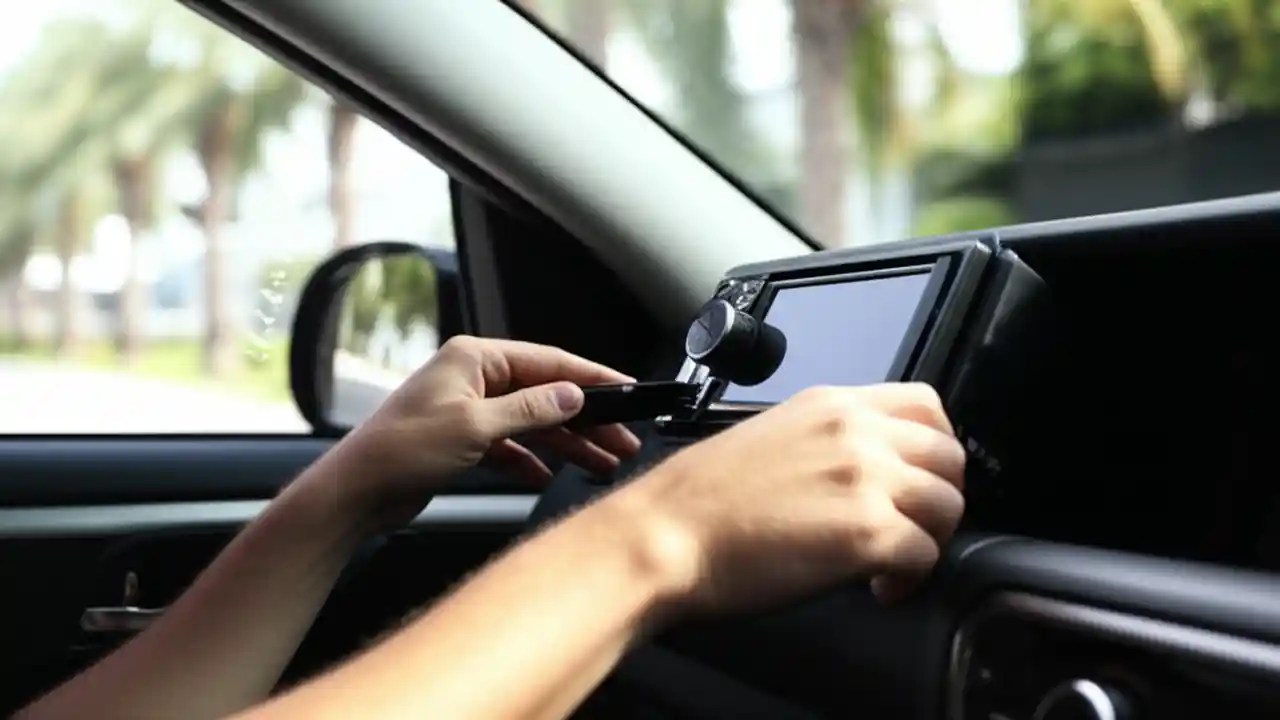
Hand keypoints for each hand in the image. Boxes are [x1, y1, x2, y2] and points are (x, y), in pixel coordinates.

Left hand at [334, 336, 641, 528]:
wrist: (354, 493)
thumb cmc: (400, 451)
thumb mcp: (474, 427)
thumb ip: (529, 410)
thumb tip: (573, 396)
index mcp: (475, 358)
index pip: (549, 361)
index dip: (591, 378)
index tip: (626, 391)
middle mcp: (473, 378)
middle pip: (546, 394)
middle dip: (586, 420)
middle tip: (623, 441)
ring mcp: (468, 409)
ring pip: (532, 423)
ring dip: (567, 444)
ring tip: (602, 464)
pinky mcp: (462, 441)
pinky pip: (510, 445)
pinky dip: (531, 460)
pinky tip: (547, 476)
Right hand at [610, 384, 964, 613]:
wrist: (665, 535)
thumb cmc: (698, 500)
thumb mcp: (770, 437)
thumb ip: (826, 440)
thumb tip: (863, 471)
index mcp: (832, 405)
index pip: (927, 405)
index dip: (934, 448)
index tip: (916, 479)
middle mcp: (856, 431)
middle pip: (950, 456)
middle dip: (938, 499)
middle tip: (909, 527)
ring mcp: (866, 479)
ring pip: (948, 505)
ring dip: (928, 539)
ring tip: (890, 563)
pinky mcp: (867, 532)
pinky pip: (926, 555)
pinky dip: (909, 579)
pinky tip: (876, 586)